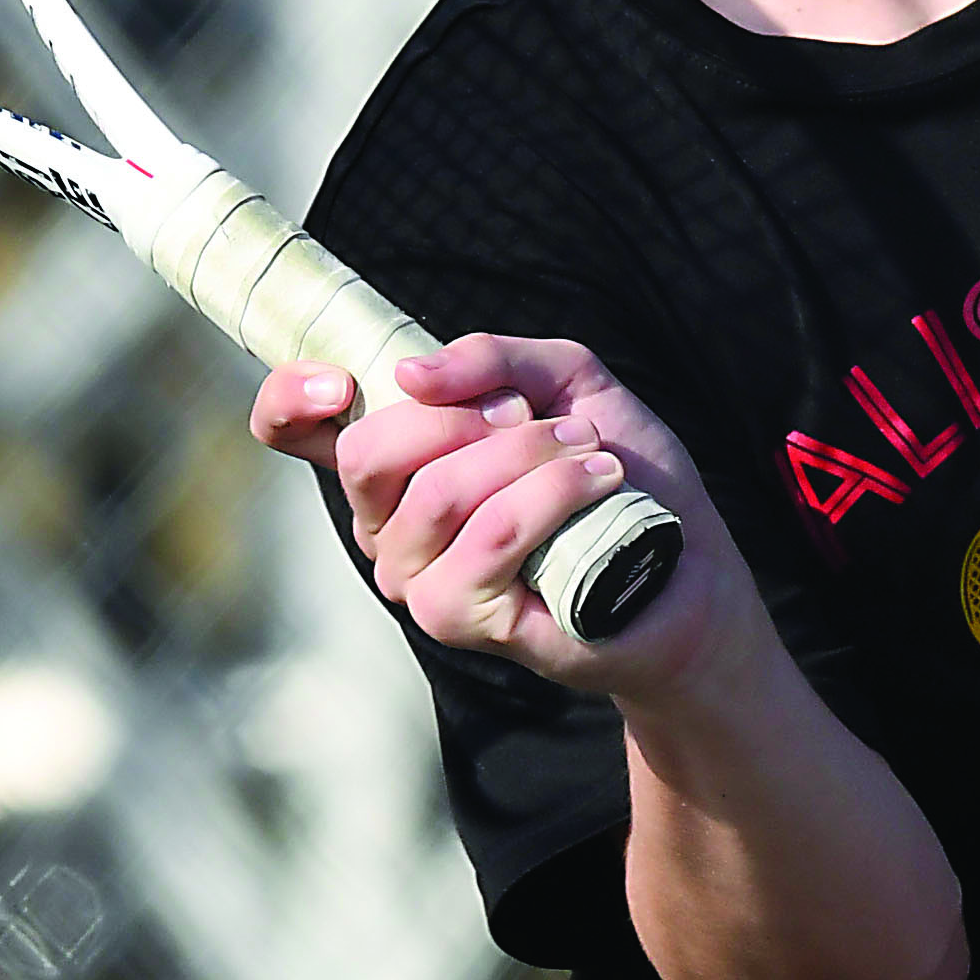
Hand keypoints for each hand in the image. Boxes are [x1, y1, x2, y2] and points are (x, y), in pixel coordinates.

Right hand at [250, 330, 735, 692]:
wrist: (688, 571)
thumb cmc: (618, 474)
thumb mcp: (562, 380)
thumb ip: (490, 359)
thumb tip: (410, 375)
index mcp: (395, 465)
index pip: (292, 430)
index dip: (290, 397)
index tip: (340, 379)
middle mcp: (387, 527)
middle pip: (368, 453)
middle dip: (462, 416)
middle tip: (535, 417)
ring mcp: (416, 579)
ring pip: (437, 494)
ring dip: (528, 455)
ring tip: (593, 455)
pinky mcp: (459, 620)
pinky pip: (489, 538)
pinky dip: (553, 494)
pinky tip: (599, 486)